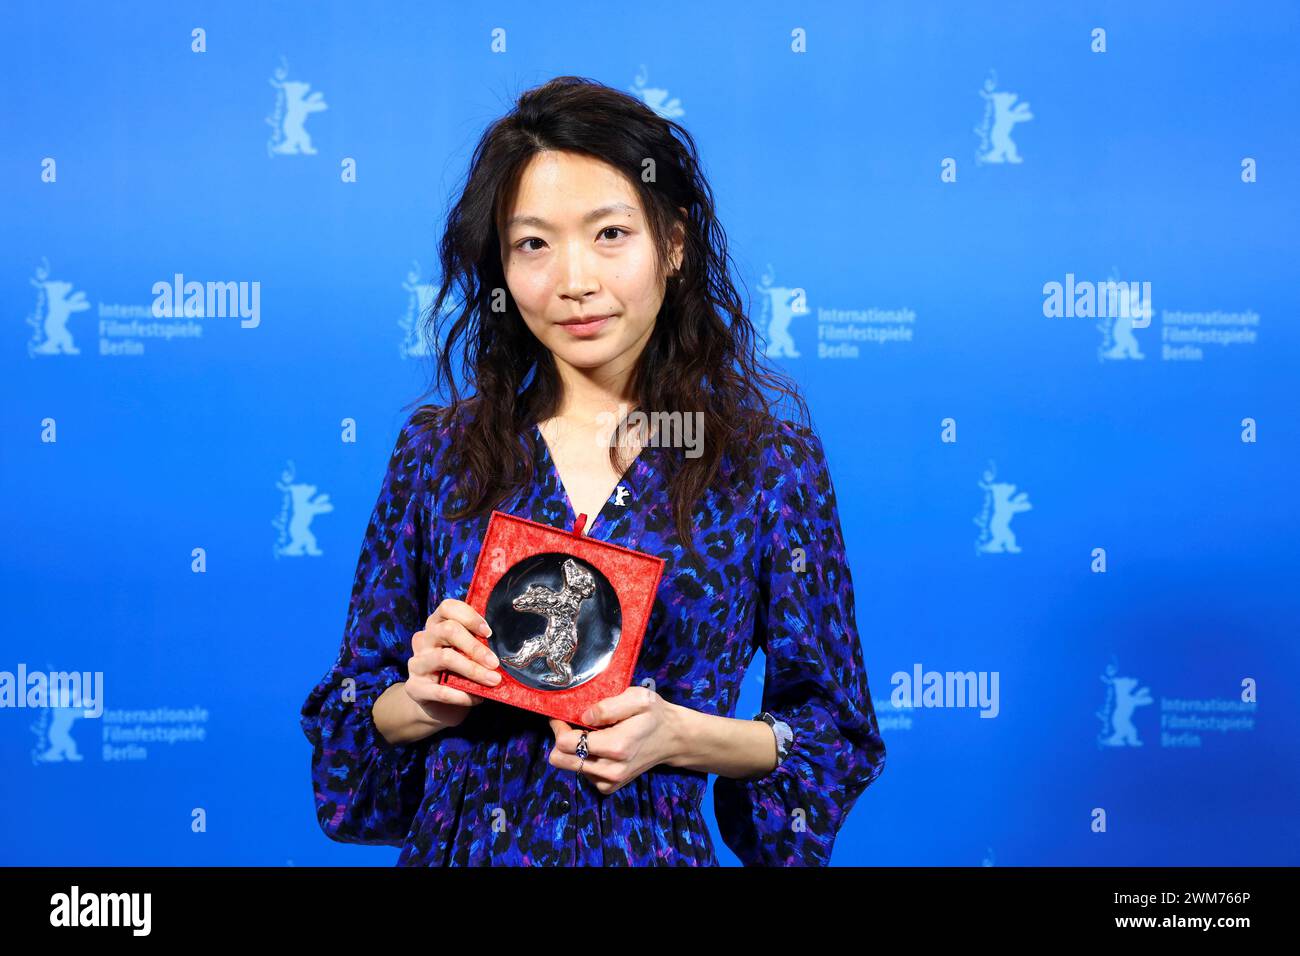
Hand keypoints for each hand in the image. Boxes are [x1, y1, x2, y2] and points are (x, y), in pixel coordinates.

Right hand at [404, 598, 501, 730]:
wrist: (437, 706)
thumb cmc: (458, 673)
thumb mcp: (466, 654)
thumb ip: (477, 644)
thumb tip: (503, 645)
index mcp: (437, 625)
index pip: (447, 608)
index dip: (469, 617)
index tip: (488, 632)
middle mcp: (423, 640)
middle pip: (448, 630)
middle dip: (475, 647)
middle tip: (495, 663)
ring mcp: (417, 663)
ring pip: (446, 658)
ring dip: (473, 670)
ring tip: (493, 681)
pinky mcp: (415, 687)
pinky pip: (441, 690)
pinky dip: (463, 695)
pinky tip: (477, 698)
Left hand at [546, 686, 681, 794]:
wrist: (673, 740)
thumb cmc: (655, 715)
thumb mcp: (638, 698)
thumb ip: (608, 706)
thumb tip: (583, 717)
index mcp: (616, 747)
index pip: (565, 743)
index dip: (559, 727)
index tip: (563, 715)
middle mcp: (610, 770)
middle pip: (560, 760)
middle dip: (561, 740)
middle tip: (572, 724)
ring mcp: (609, 781)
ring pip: (568, 766)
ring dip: (573, 750)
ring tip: (591, 734)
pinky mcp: (608, 787)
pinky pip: (582, 773)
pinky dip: (585, 759)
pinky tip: (600, 747)